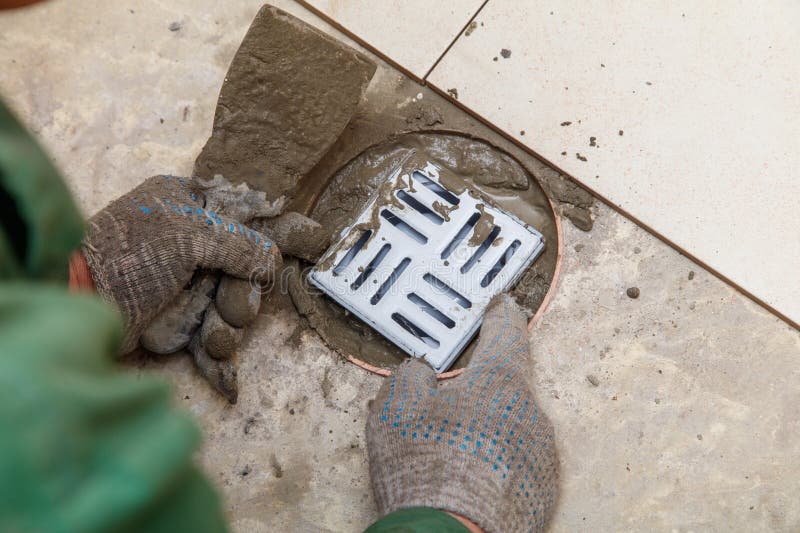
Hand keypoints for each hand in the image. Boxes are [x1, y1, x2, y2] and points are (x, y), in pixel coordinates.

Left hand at [83, 175, 280, 353]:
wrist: (77, 301)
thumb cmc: (130, 254)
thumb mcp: (187, 234)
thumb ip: (238, 243)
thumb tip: (273, 260)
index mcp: (190, 206)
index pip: (246, 218)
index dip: (276, 235)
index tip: (308, 245)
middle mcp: (190, 242)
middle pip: (244, 270)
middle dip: (241, 296)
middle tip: (232, 309)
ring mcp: (183, 283)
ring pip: (229, 306)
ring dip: (226, 326)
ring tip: (214, 338)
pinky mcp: (173, 318)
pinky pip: (208, 332)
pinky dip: (214, 351)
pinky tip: (221, 368)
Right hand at [366, 295, 558, 532]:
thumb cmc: (424, 471)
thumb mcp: (395, 410)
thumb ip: (410, 377)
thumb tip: (420, 374)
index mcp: (499, 383)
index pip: (507, 333)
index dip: (501, 314)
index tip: (503, 304)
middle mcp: (530, 414)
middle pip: (504, 387)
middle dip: (477, 392)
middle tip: (442, 410)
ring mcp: (541, 455)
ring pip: (509, 426)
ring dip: (484, 431)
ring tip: (447, 456)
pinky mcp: (543, 491)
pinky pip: (516, 462)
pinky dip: (494, 464)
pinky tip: (466, 479)